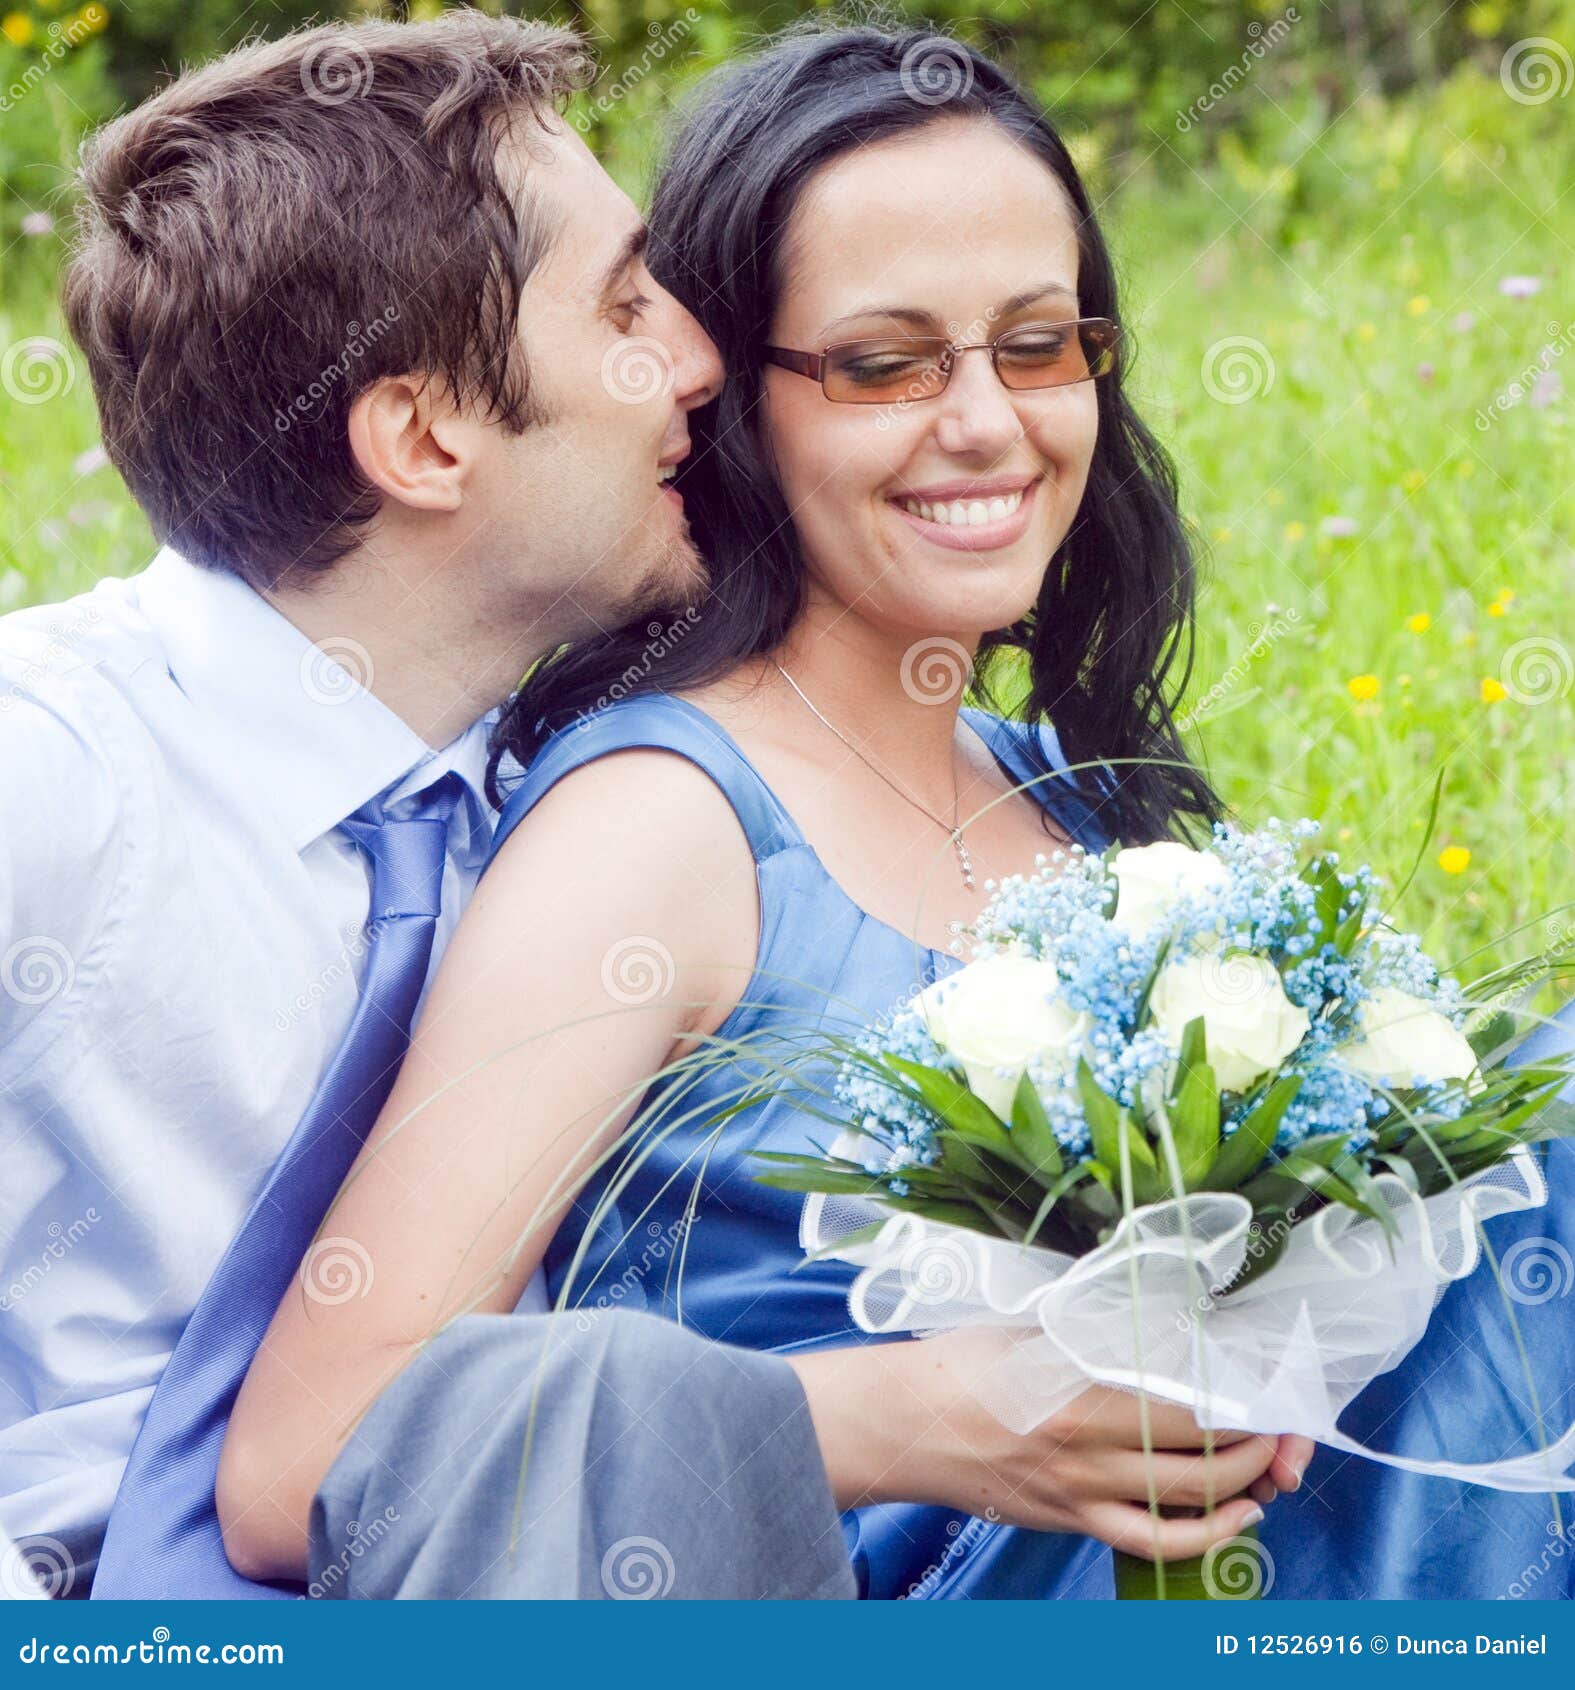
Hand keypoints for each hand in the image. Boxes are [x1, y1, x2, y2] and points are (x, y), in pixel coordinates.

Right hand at [788, 1331, 1312, 1562]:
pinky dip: (1207, 1536)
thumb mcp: (1032, 1326)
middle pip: (1203, 1459)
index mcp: (1080, 1391)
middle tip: (1282, 1422)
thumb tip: (1164, 1321)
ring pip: (1189, 1506)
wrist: (905, 1422)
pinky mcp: (1072, 1519)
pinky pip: (1155, 1542)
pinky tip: (1238, 1514)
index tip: (1267, 1382)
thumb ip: (1098, 1329)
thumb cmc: (963, 1362)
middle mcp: (1088, 1451)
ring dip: (1245, 1487)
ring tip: (1271, 1465)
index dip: (1241, 1400)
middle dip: (1259, 1445)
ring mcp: (1082, 1493)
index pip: (1187, 1403)